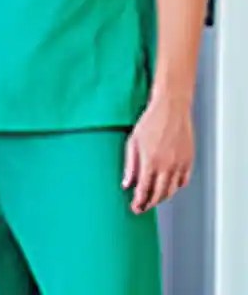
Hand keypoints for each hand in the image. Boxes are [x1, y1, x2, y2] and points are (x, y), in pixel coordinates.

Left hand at [123, 94, 194, 213]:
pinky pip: (184, 180)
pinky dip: (176, 187)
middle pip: (159, 194)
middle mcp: (167, 165)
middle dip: (150, 204)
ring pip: (173, 190)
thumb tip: (126, 183)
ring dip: (163, 198)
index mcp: (151, 162)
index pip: (144, 190)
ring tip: (154, 199)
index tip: (135, 207)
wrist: (171, 109)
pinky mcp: (189, 160)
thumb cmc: (151, 121)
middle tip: (143, 207)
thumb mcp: (133, 143)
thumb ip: (130, 166)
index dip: (139, 202)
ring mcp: (180, 164)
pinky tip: (169, 187)